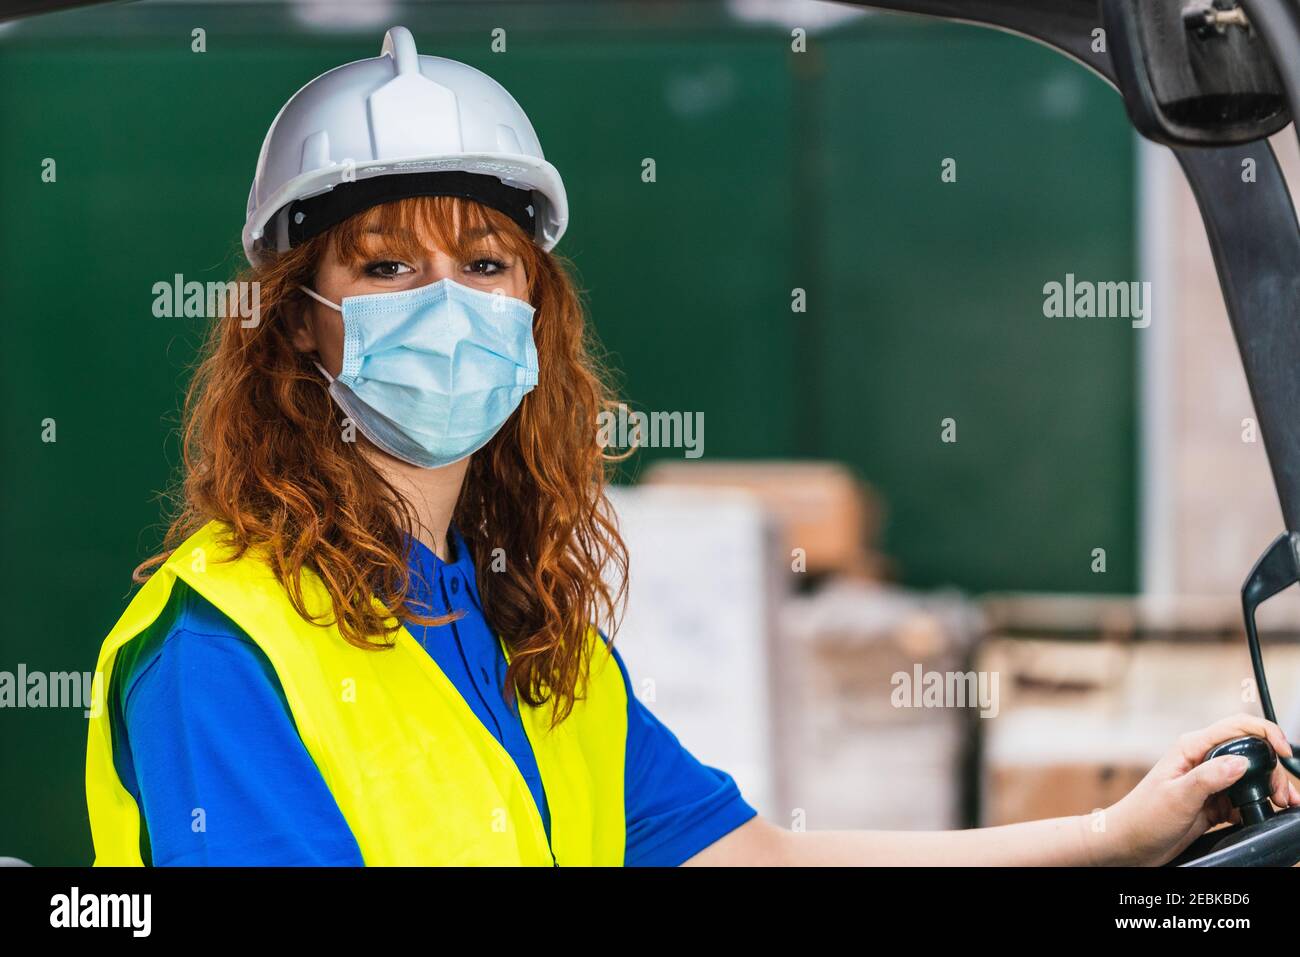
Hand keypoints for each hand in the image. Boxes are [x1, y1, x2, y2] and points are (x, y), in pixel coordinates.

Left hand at [1101, 713, 1298, 865]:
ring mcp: (1208, 782)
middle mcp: (1202, 760)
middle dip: (1273, 771)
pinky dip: (1257, 806)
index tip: (1284, 753)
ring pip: (1250, 778)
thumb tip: (1240, 762)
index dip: (1266, 734)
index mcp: (1191, 748)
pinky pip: (1243, 799)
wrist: (1129, 844)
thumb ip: (1208, 778)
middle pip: (1250, 754)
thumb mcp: (1177, 797)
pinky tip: (1261, 816)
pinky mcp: (1212, 802)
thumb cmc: (1143, 817)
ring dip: (1270, 790)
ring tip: (1282, 805)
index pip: (1237, 728)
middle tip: (1283, 795)